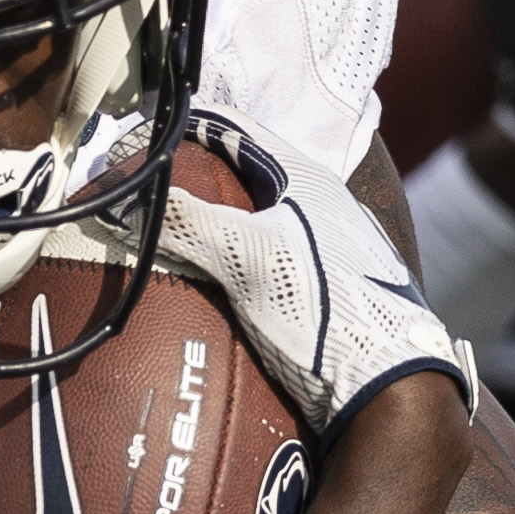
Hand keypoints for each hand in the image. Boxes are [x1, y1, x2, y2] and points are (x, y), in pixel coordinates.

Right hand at [162, 113, 473, 438]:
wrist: (389, 386)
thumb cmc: (325, 310)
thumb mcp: (247, 259)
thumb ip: (188, 222)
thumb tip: (125, 201)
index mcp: (308, 178)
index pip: (235, 127)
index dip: (184, 127)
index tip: (140, 145)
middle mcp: (320, 204)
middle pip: (244, 173)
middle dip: (193, 177)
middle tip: (148, 192)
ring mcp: (325, 247)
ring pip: (255, 217)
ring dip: (211, 223)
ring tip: (168, 240)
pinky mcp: (324, 287)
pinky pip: (264, 258)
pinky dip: (229, 261)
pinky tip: (210, 286)